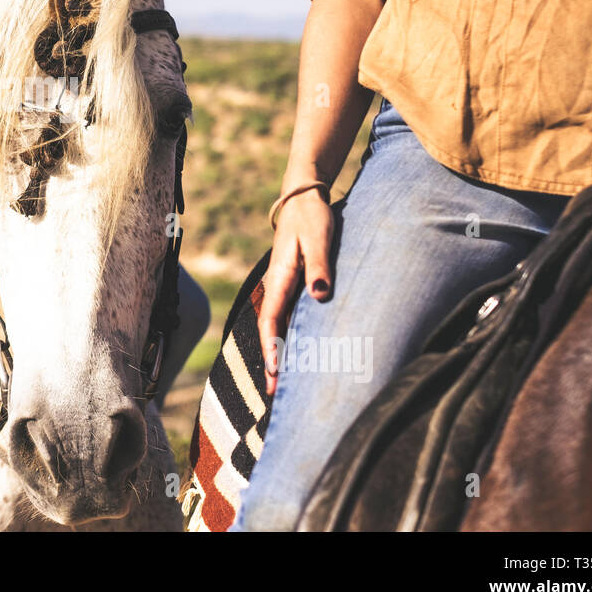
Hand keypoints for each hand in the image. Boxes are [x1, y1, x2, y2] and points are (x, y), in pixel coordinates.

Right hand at [257, 188, 334, 395]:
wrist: (303, 199)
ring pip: (277, 326)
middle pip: (271, 329)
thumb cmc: (312, 217)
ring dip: (279, 353)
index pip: (271, 318)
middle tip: (274, 392)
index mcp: (281, 277)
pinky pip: (286, 317)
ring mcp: (284, 286)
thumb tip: (320, 295)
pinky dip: (287, 338)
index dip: (272, 345)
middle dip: (272, 360)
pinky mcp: (293, 285)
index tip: (275, 369)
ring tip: (281, 383)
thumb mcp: (319, 237)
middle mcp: (278, 285)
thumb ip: (321, 265)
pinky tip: (293, 352)